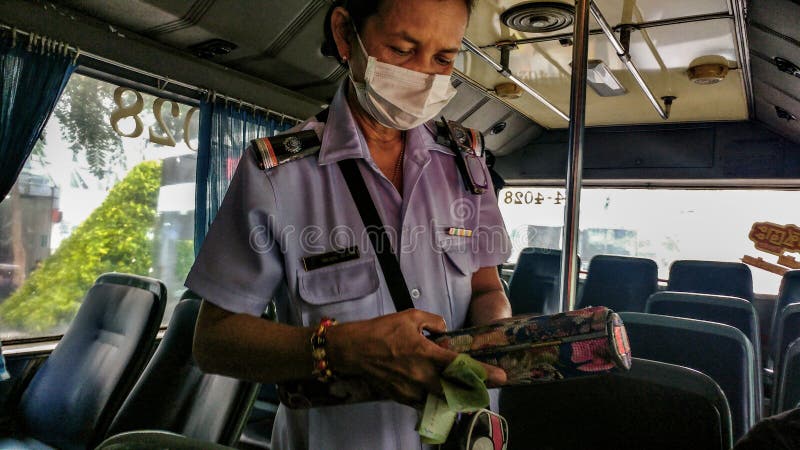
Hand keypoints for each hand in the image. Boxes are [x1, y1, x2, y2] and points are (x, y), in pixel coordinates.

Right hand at [327, 310, 506, 406]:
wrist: (352, 350)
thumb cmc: (380, 331)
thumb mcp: (410, 316)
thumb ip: (433, 321)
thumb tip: (444, 329)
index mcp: (425, 353)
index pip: (460, 365)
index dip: (482, 372)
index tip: (500, 377)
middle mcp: (420, 375)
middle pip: (456, 390)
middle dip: (473, 391)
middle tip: (484, 389)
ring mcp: (410, 389)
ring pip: (440, 399)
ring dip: (453, 395)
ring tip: (462, 391)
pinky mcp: (400, 397)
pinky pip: (423, 400)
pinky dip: (433, 396)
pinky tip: (435, 389)